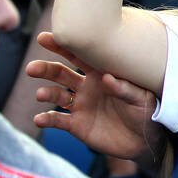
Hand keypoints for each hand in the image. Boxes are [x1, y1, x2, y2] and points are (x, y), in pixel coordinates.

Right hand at [27, 31, 167, 167]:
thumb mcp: (142, 98)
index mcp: (102, 74)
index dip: (63, 46)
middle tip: (32, 68)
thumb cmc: (146, 112)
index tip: (46, 37)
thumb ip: (125, 88)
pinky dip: (46, 119)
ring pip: (56, 95)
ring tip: (41, 94)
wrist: (145, 140)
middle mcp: (87, 87)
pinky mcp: (76, 125)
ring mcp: (80, 105)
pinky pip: (57, 120)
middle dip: (45, 69)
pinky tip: (39, 119)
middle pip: (60, 74)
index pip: (80, 56)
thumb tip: (107, 77)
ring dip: (46, 93)